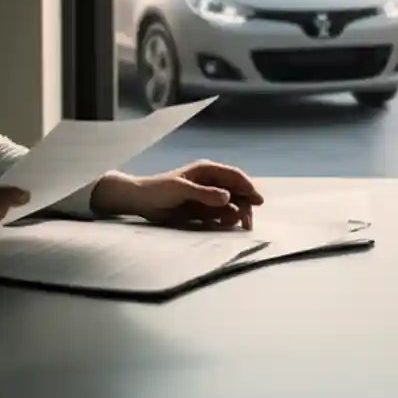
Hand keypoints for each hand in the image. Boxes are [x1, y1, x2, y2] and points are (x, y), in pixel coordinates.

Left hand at [92, 161, 264, 229]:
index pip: (234, 176)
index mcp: (207, 170)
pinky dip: (224, 220)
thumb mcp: (181, 189)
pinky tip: (225, 226)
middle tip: (248, 222)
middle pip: (235, 192)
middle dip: (245, 205)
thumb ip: (204, 194)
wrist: (138, 201)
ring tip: (238, 225)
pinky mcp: (201, 209)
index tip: (258, 201)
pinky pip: (219, 215)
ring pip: (230, 204)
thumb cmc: (157, 190)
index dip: (248, 187)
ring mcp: (206, 196)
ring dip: (236, 214)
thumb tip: (228, 197)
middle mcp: (210, 182)